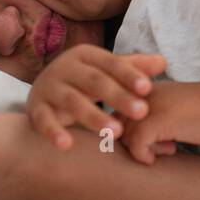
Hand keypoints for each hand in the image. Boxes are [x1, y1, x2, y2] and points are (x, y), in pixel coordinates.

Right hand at [27, 44, 166, 149]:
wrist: (43, 90)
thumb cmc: (85, 82)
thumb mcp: (106, 71)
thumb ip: (133, 67)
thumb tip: (163, 62)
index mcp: (86, 55)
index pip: (110, 63)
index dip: (129, 75)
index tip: (148, 88)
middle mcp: (65, 67)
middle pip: (94, 82)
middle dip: (118, 96)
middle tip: (142, 112)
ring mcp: (49, 87)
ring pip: (72, 101)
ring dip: (94, 116)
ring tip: (116, 132)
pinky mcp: (36, 108)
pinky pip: (43, 120)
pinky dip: (53, 132)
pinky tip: (67, 145)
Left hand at [120, 81, 199, 164]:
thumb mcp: (168, 107)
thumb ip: (148, 115)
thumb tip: (128, 139)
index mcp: (141, 88)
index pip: (117, 113)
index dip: (130, 131)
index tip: (152, 139)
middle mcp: (139, 93)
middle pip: (118, 126)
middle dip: (136, 142)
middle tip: (162, 145)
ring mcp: (147, 107)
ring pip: (126, 136)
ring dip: (143, 150)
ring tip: (167, 148)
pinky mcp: (157, 121)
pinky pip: (136, 144)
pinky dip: (145, 155)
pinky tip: (165, 153)